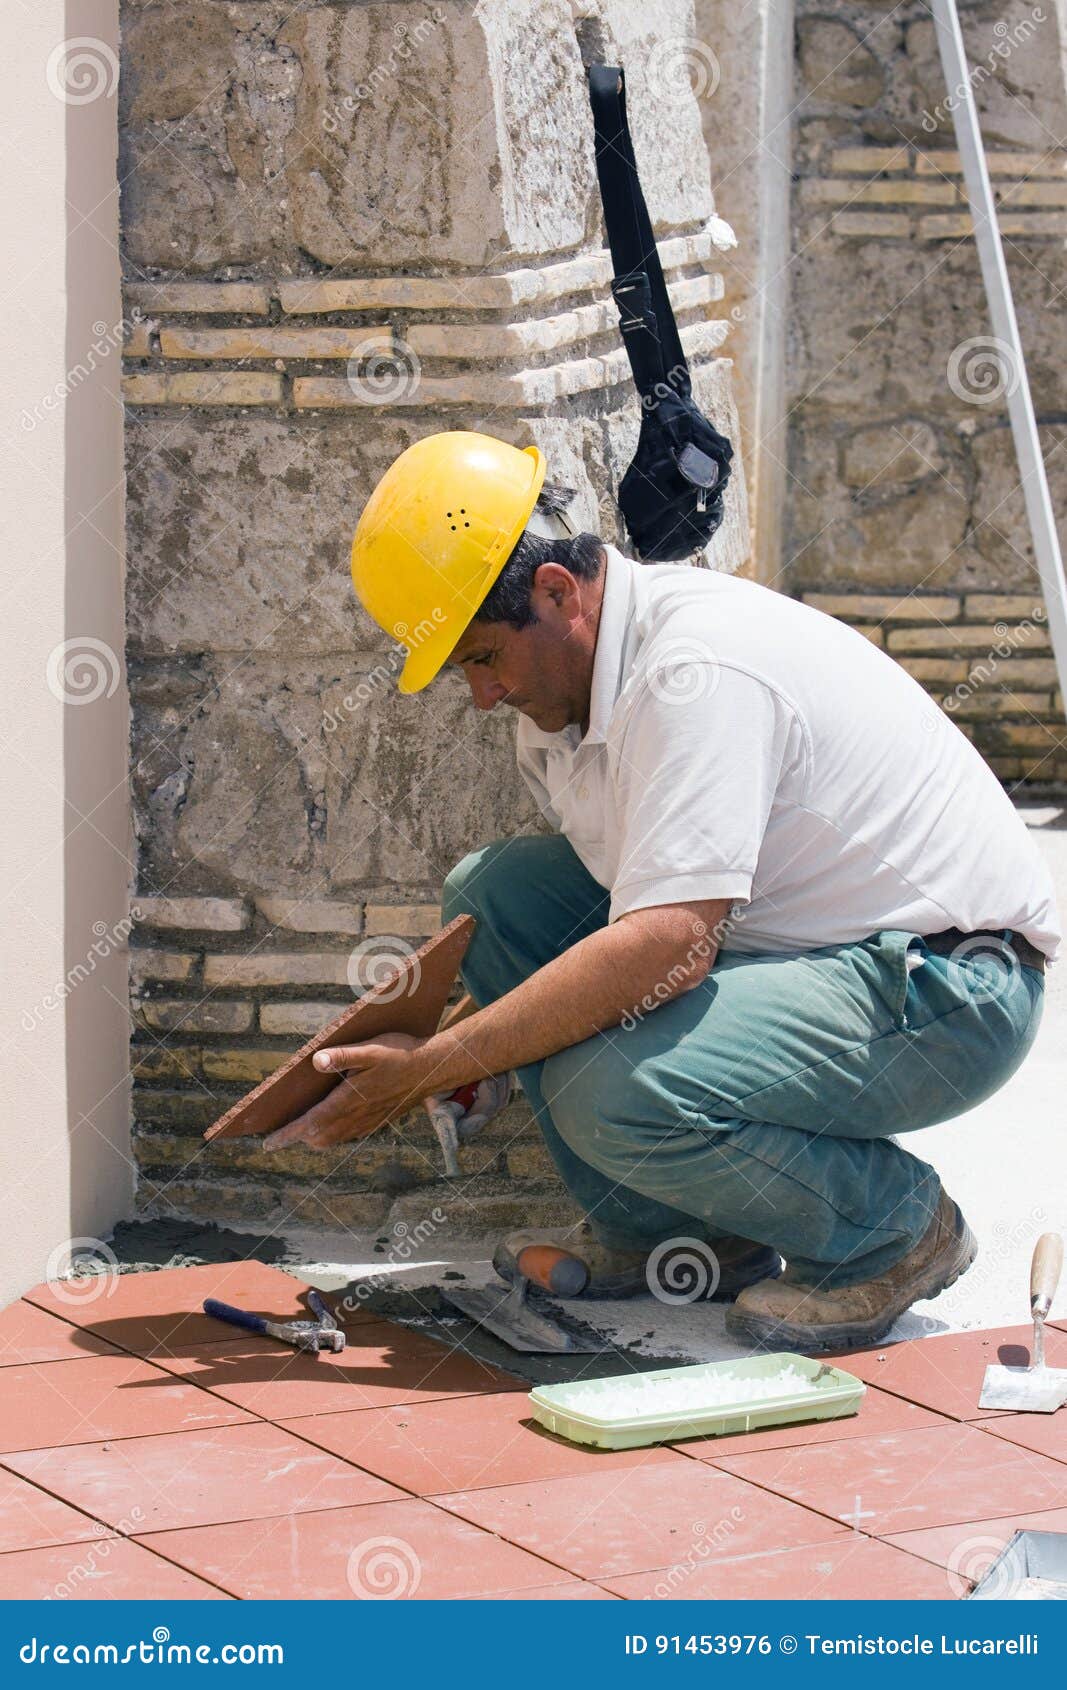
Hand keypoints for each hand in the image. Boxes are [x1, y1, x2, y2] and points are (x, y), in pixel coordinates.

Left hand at [263, 1031, 430, 1150]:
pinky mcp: (379, 1120)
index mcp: (350, 1099)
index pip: (311, 1123)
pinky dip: (334, 1134)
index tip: (268, 1144)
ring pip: (334, 1139)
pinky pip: (350, 1135)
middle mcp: (358, 1116)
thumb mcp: (371, 1049)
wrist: (434, 1069)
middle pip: (319, 1137)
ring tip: (302, 1130)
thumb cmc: (401, 1054)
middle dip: (298, 1138)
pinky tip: (334, 1123)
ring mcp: (370, 1121)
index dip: (287, 1135)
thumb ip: (343, 1056)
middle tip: (280, 1135)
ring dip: (315, 1137)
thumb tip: (317, 1061)